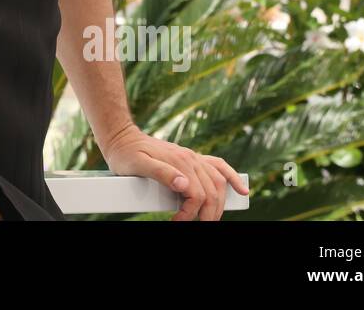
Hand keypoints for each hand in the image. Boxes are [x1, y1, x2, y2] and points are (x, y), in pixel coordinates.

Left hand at [101, 124, 248, 220]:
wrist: (121, 137)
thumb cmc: (125, 154)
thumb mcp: (137, 165)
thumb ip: (161, 173)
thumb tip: (184, 185)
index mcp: (180, 162)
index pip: (196, 195)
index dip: (191, 213)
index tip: (177, 222)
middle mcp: (190, 158)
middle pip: (211, 192)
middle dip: (208, 214)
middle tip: (197, 225)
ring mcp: (192, 157)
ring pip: (218, 183)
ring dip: (219, 203)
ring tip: (210, 218)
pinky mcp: (191, 158)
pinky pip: (218, 167)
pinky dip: (232, 178)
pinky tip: (241, 189)